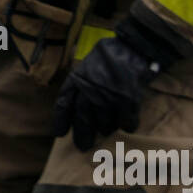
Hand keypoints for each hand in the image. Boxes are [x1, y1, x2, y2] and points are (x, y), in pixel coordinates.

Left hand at [52, 17, 180, 150]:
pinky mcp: (126, 101)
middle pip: (83, 120)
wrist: (133, 46)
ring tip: (108, 129)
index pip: (64, 105)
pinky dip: (127, 126)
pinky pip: (126, 123)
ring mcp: (108, 97)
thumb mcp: (86, 67)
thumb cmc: (108, 57)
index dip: (61, 121)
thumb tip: (75, 111)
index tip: (60, 134)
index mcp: (76, 80)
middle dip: (83, 135)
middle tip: (83, 146)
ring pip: (105, 124)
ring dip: (107, 129)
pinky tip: (128, 125)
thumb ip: (79, 86)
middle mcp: (89, 91)